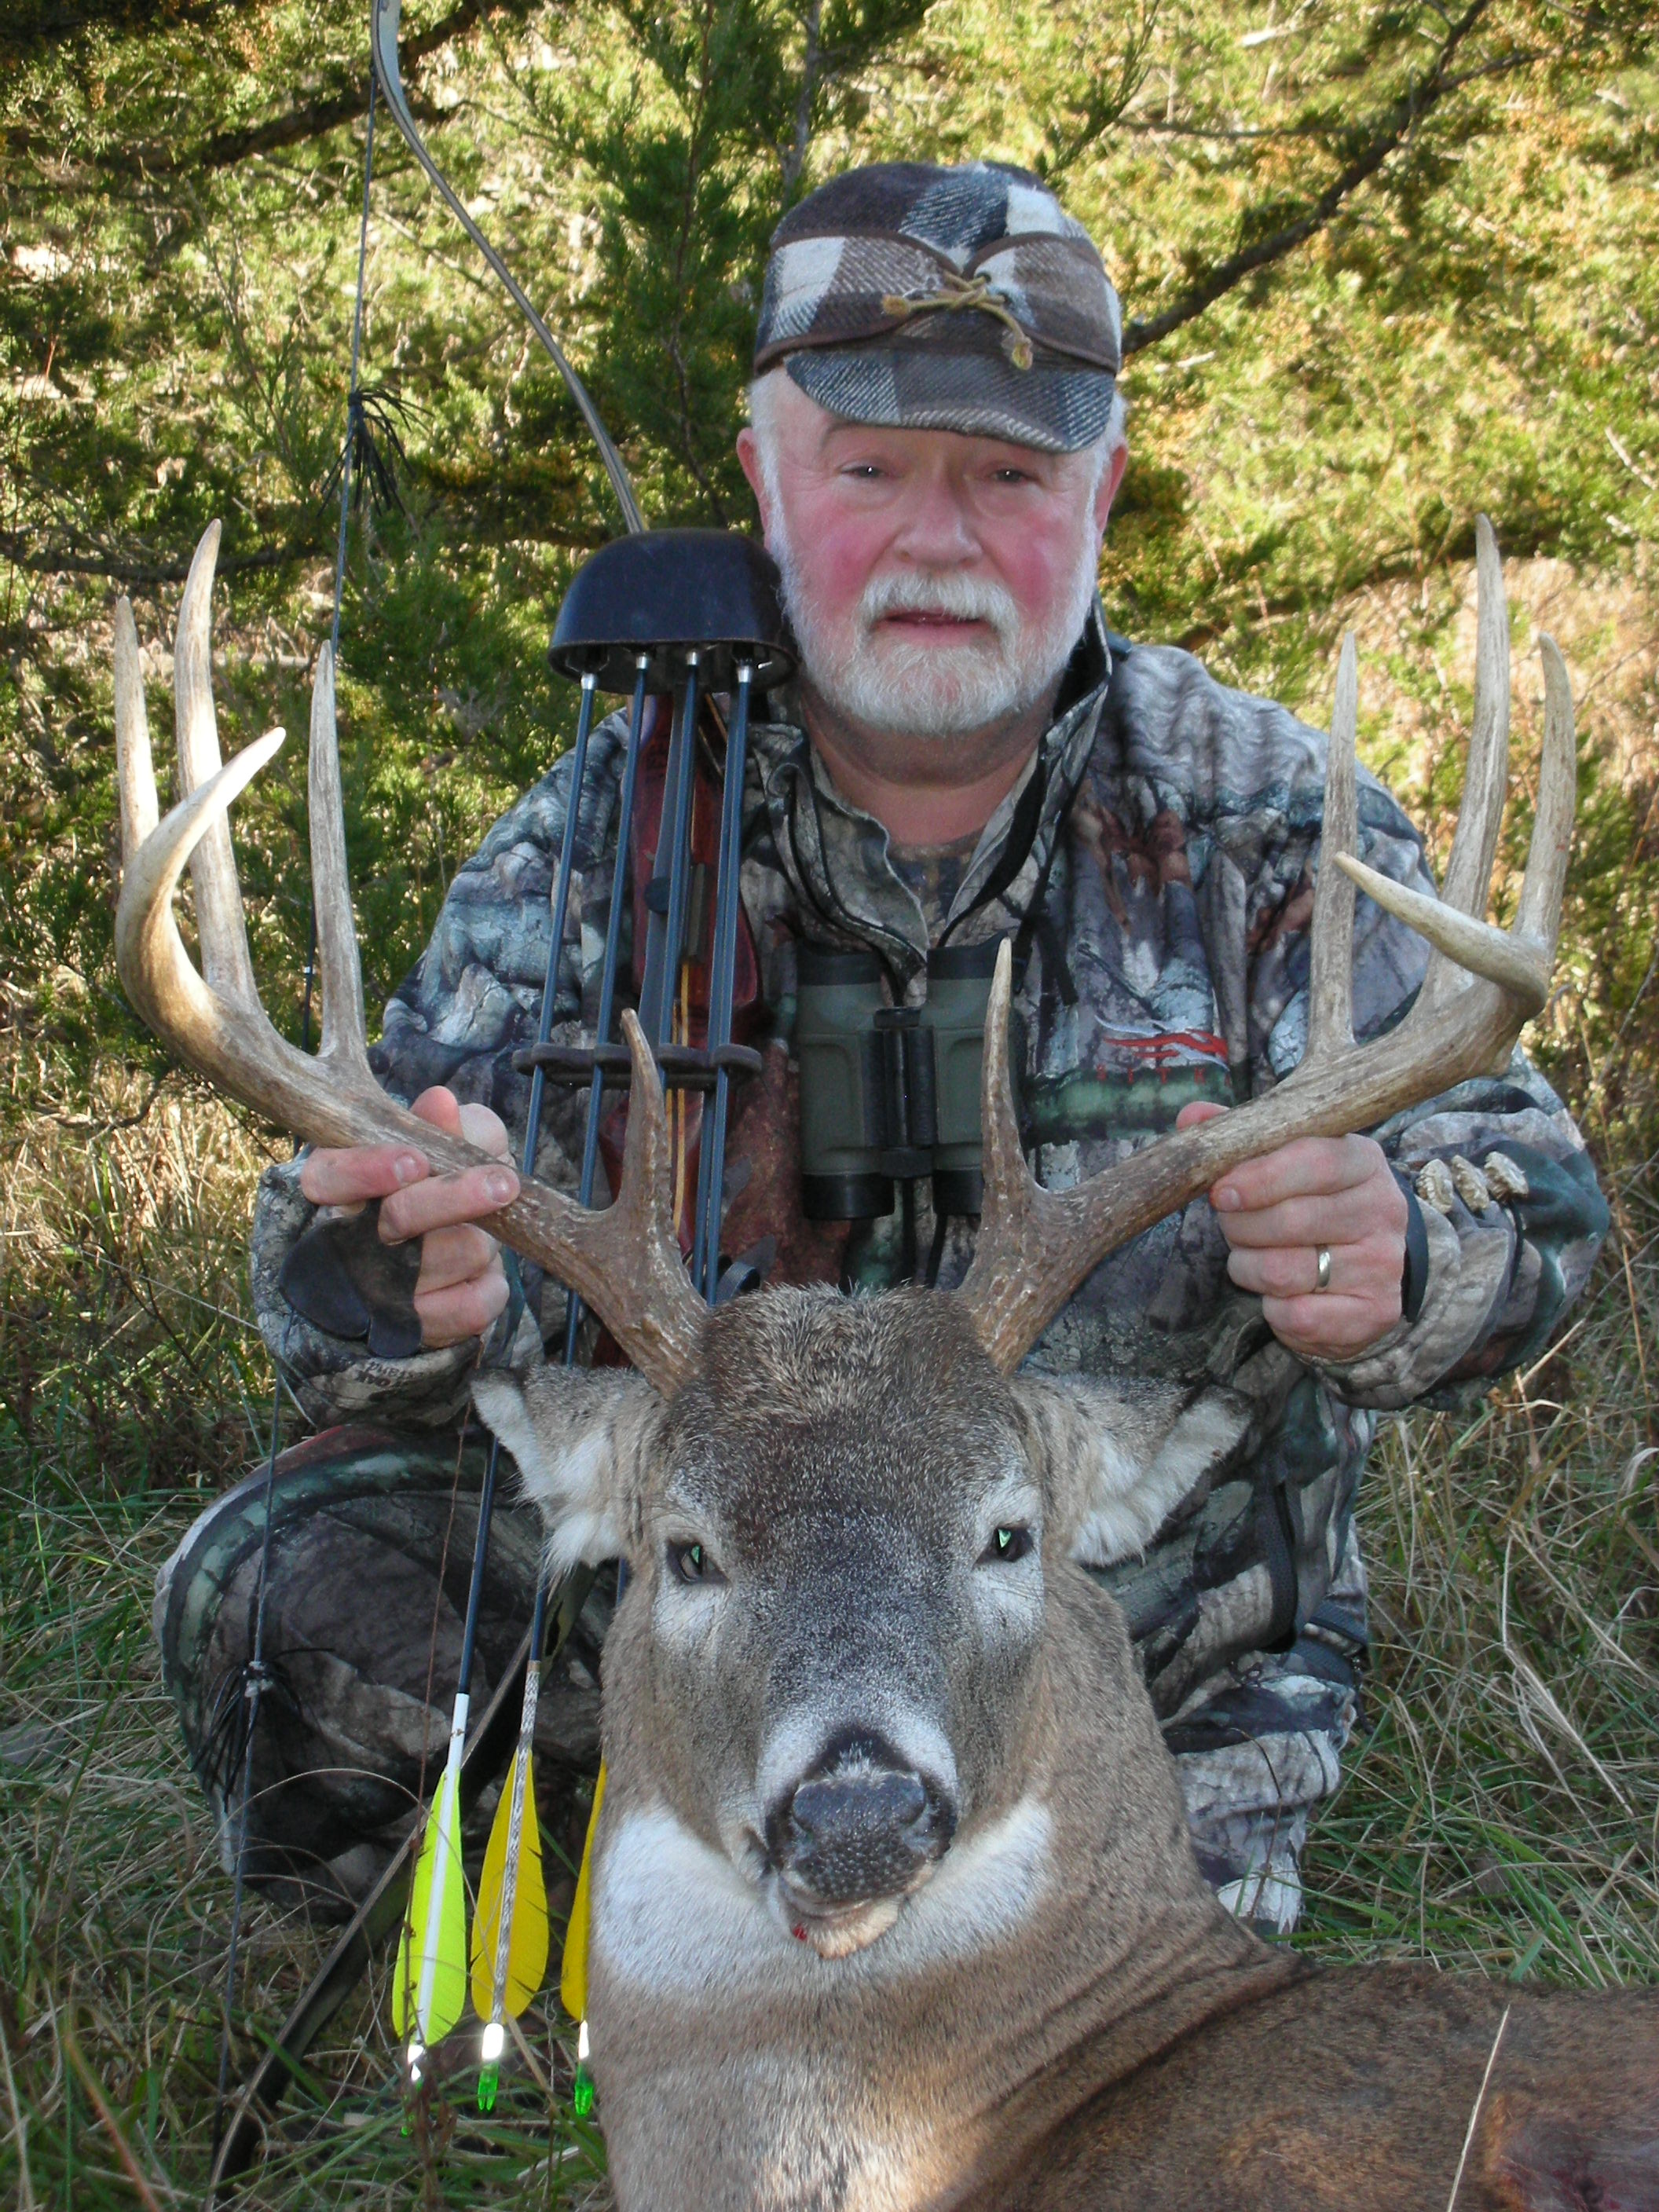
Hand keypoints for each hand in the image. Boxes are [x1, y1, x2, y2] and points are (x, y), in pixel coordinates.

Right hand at [299, 1087, 519, 1349]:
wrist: (444, 1246)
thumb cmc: (439, 1175)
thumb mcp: (441, 1138)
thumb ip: (444, 1124)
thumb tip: (441, 1104)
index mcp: (336, 1182)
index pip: (331, 1176)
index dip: (368, 1170)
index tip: (414, 1161)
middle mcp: (348, 1238)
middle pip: (397, 1220)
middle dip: (454, 1199)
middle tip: (504, 1182)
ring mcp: (379, 1290)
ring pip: (447, 1258)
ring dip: (484, 1239)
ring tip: (491, 1225)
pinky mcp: (416, 1328)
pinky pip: (469, 1309)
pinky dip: (491, 1286)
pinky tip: (488, 1271)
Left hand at [1176, 1102, 1406, 1361]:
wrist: (1369, 1262)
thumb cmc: (1313, 1200)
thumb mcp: (1286, 1159)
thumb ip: (1242, 1138)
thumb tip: (1191, 1118)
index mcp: (1362, 1161)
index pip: (1314, 1161)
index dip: (1259, 1178)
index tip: (1220, 1192)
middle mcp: (1382, 1210)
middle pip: (1291, 1219)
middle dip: (1240, 1226)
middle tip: (1230, 1224)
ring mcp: (1381, 1264)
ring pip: (1283, 1271)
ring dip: (1248, 1267)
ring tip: (1252, 1257)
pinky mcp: (1374, 1312)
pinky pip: (1296, 1316)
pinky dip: (1273, 1308)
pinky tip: (1280, 1293)